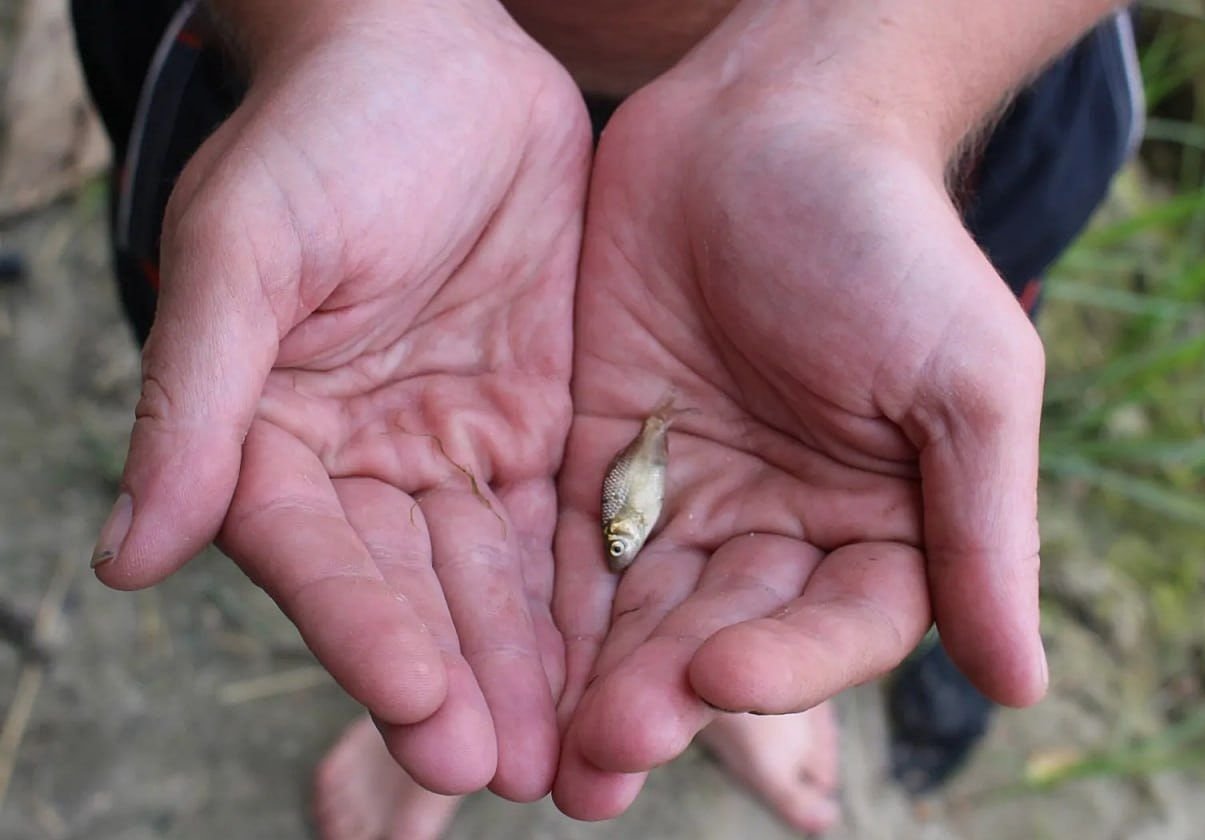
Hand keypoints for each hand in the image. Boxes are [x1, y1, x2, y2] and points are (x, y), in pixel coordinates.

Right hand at [90, 0, 589, 800]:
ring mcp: (456, 449)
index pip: (318, 558)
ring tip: (574, 755)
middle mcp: (366, 463)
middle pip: (413, 592)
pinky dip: (589, 593)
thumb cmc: (321, 137)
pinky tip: (627, 658)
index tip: (420, 704)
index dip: (362, 633)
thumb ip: (195, 401)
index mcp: (276, 437)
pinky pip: (564, 520)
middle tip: (507, 773)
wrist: (434, 60)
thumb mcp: (248, 252)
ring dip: (530, 667)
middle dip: (461, 682)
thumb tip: (126, 558)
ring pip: (496, 578)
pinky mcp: (536, 424)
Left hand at [551, 40, 1045, 818]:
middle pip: (724, 637)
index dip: (784, 666)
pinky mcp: (603, 457)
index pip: (835, 630)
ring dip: (593, 681)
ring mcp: (689, 498)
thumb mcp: (965, 376)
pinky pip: (572, 544)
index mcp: (878, 526)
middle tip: (603, 760)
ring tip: (550, 756)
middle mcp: (782, 529)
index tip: (717, 676)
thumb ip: (982, 528)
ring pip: (638, 611)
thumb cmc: (888, 238)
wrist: (772, 119)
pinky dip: (543, 605)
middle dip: (664, 695)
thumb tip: (1023, 685)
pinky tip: (502, 659)